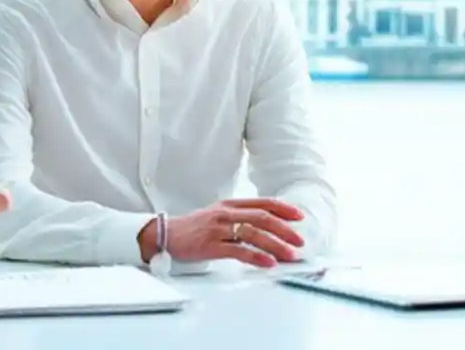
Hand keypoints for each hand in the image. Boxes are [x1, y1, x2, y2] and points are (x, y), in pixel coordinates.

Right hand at [140, 199, 305, 268]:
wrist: (165, 234)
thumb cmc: (194, 228)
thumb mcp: (218, 215)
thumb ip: (239, 217)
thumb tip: (266, 225)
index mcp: (230, 204)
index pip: (262, 202)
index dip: (283, 208)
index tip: (299, 217)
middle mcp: (226, 213)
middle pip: (262, 217)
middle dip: (285, 229)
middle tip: (299, 240)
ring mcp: (218, 229)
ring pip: (254, 234)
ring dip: (276, 245)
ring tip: (290, 254)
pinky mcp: (211, 245)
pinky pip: (239, 251)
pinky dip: (257, 257)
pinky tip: (268, 262)